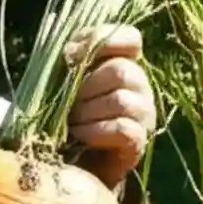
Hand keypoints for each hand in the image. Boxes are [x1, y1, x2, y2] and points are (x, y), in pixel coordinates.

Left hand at [65, 24, 157, 188]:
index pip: (130, 38)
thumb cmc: (61, 118)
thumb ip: (66, 60)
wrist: (68, 165)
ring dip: (87, 112)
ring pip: (122, 100)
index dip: (103, 40)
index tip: (70, 56)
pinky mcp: (139, 142)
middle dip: (85, 87)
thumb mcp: (59, 84)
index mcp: (121, 63)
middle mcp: (139, 85)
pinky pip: (124, 128)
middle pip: (121, 71)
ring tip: (71, 123)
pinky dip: (95, 132)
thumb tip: (70, 51)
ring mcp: (143, 114)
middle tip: (67, 105)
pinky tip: (80, 137)